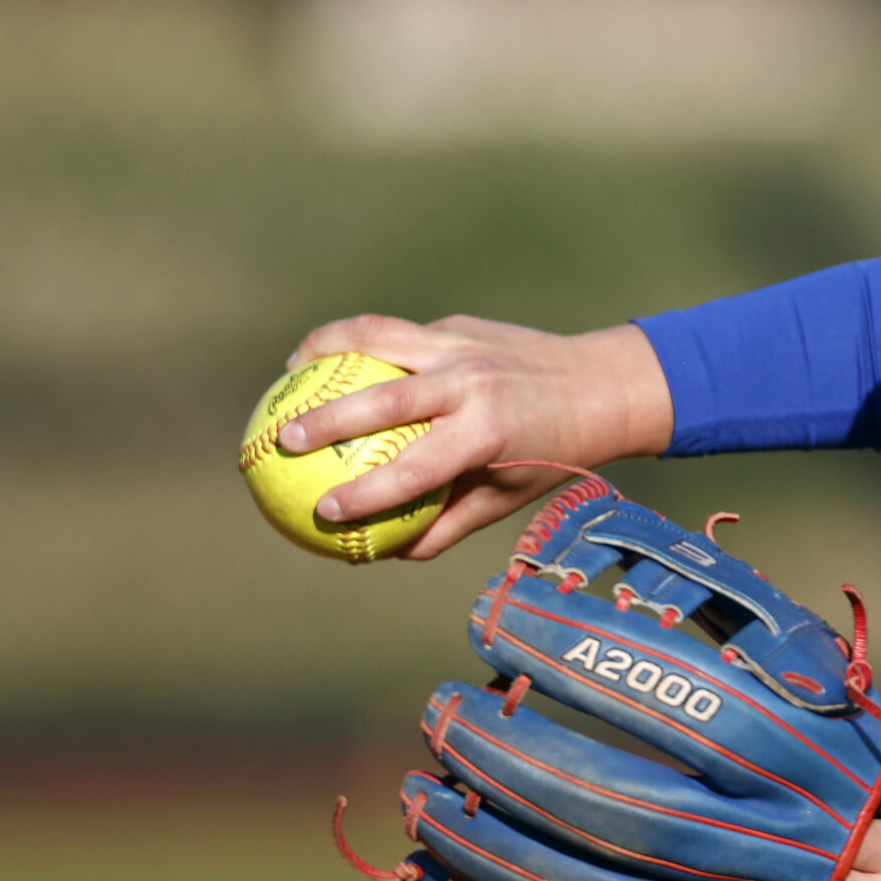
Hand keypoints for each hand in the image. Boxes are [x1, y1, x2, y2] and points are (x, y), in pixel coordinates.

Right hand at [275, 314, 675, 559]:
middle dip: (327, 420)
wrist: (599, 385)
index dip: (367, 495)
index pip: (415, 470)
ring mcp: (462, 346)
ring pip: (377, 337)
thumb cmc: (549, 454)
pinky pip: (393, 333)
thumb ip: (446, 525)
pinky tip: (322, 358)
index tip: (324, 514)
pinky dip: (352, 342)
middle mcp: (471, 384)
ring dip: (324, 351)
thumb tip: (384, 554)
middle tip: (281, 441)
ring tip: (286, 377)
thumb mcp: (506, 496)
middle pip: (384, 399)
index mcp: (486, 434)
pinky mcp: (456, 326)